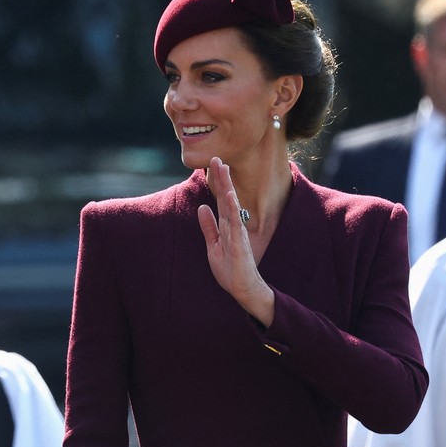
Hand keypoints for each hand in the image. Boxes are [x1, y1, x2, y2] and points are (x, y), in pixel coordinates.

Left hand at [197, 157, 274, 325]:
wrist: (242, 288)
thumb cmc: (230, 268)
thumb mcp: (214, 245)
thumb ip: (209, 227)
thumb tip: (203, 207)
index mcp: (226, 225)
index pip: (221, 199)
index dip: (217, 182)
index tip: (213, 164)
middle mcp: (233, 225)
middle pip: (226, 197)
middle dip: (222, 178)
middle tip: (217, 158)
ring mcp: (237, 232)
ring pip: (231, 205)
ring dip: (227, 187)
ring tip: (223, 169)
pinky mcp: (239, 243)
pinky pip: (235, 222)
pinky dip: (233, 208)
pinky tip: (230, 196)